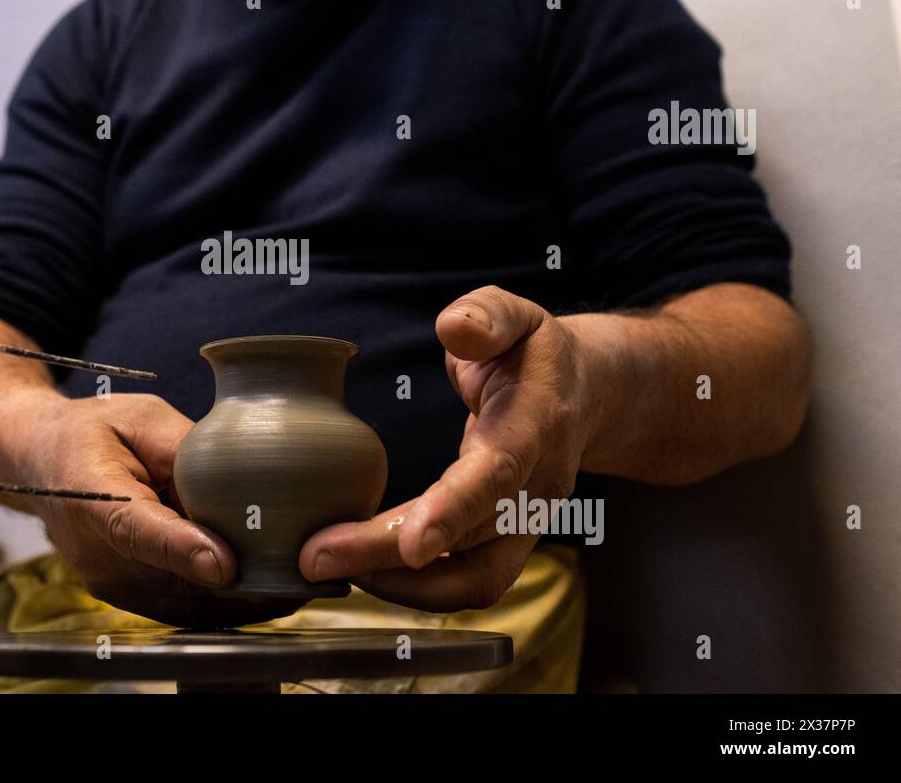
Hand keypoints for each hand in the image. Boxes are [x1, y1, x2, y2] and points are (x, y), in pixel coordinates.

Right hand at [28, 393, 305, 626]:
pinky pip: (178, 608)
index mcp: (91, 494)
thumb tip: (237, 479)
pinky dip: (223, 603)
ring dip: (239, 600)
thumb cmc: (96, 430)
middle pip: (171, 578)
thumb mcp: (140, 416)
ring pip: (181, 604)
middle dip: (237, 581)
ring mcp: (108, 581)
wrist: (40, 460)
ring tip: (300, 585)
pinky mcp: (124, 595)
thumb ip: (185, 448)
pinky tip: (267, 589)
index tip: (223, 563)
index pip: (138, 530)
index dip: (181, 549)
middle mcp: (96, 551)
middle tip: (301, 573)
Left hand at [299, 286, 594, 611]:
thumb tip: (452, 328)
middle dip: (391, 555)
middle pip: (471, 541)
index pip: (497, 475)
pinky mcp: (507, 543)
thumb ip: (487, 315)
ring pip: (471, 578)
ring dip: (400, 585)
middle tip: (316, 557)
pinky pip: (466, 582)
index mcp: (536, 427)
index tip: (410, 546)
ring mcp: (526, 523)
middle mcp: (537, 486)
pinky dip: (415, 587)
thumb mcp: (518, 314)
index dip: (454, 511)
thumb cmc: (534, 353)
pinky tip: (361, 568)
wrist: (585, 395)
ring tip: (329, 565)